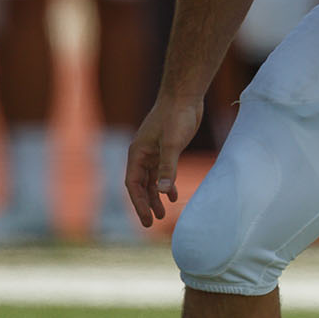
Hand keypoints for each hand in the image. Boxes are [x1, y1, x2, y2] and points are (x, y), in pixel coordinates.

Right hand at [124, 96, 203, 226]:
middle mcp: (142, 154)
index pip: (133, 185)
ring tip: (162, 214)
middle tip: (152, 222)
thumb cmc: (176, 116)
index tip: (147, 220)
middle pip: (140, 185)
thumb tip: (163, 192)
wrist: (184, 96)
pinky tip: (174, 195)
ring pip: (151, 180)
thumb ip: (168, 168)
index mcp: (138, 153)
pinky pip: (162, 172)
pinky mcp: (166, 148)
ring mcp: (154, 151)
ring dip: (156, 196)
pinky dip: (166, 184)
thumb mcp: (173, 144)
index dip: (139, 204)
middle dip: (145, 204)